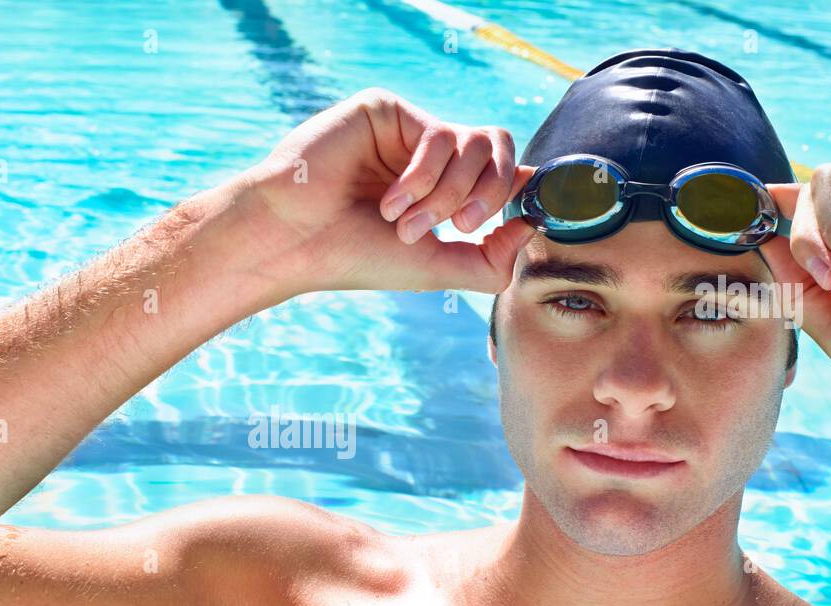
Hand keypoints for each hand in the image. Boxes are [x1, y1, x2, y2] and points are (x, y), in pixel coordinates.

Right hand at [241, 88, 535, 296]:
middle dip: (488, 196)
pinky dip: (424, 177)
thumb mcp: (436, 269)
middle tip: (457, 227)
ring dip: (447, 195)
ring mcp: (408, 131)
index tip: (533, 212)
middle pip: (500, 150)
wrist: (296, 240)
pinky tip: (390, 201)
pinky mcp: (390, 110)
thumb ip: (490, 258)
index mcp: (441, 189)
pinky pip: (442, 135)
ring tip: (405, 222)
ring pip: (476, 142)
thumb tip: (534, 225)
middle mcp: (429, 156)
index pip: (503, 171)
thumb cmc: (355, 257)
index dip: (524, 187)